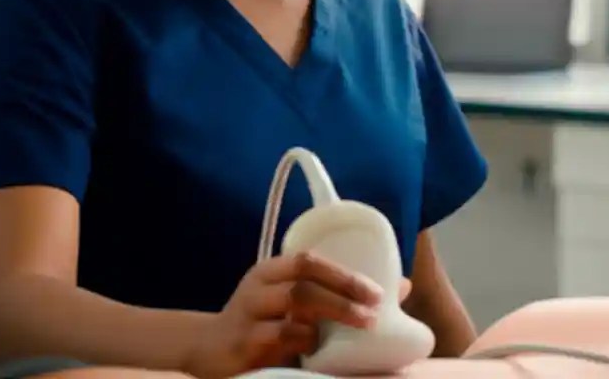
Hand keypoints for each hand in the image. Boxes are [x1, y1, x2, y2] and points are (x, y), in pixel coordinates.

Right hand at [184, 251, 385, 378]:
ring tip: (358, 327)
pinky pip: (280, 339)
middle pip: (303, 285)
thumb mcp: (289, 301)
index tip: (375, 290)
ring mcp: (248, 317)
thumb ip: (332, 294)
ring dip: (330, 318)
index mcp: (269, 272)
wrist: (207, 348)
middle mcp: (257, 289)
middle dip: (344, 297)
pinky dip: (304, 341)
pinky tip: (315, 348)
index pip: (306, 260)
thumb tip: (400, 288)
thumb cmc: (260, 322)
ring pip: (293, 309)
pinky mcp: (243, 345)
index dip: (342, 273)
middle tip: (373, 313)